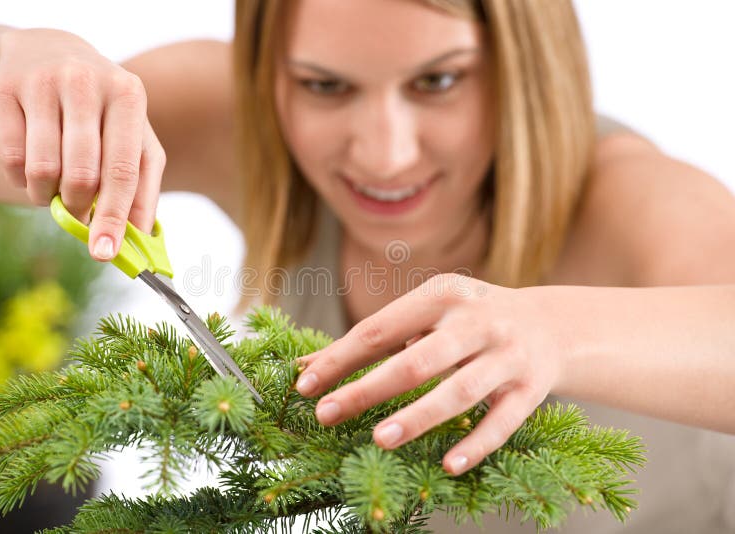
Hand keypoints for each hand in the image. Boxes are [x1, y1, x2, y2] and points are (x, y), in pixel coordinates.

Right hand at [0, 28, 164, 259]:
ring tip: (54, 190)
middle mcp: (86, 83)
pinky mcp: (3, 88)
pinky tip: (32, 167)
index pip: (123, 170)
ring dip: (47, 196)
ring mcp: (42, 82)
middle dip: (79, 208)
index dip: (114, 218)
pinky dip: (21, 180)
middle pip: (82, 175)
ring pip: (43, 170)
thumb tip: (140, 239)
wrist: (48, 52)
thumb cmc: (104, 112)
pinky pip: (12, 160)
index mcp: (129, 96)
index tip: (106, 253)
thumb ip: (143, 187)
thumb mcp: (133, 138)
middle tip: (77, 214)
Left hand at [294, 274, 565, 474]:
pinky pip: (502, 422)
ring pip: (459, 391)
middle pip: (416, 360)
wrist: (551, 324)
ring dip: (418, 417)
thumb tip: (308, 367)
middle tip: (326, 414)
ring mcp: (507, 356)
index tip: (305, 385)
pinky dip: (475, 444)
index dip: (341, 359)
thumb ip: (375, 339)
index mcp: (443, 294)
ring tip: (378, 439)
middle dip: (367, 388)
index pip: (380, 329)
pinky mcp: (532, 389)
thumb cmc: (469, 320)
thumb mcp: (428, 313)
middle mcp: (477, 321)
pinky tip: (447, 465)